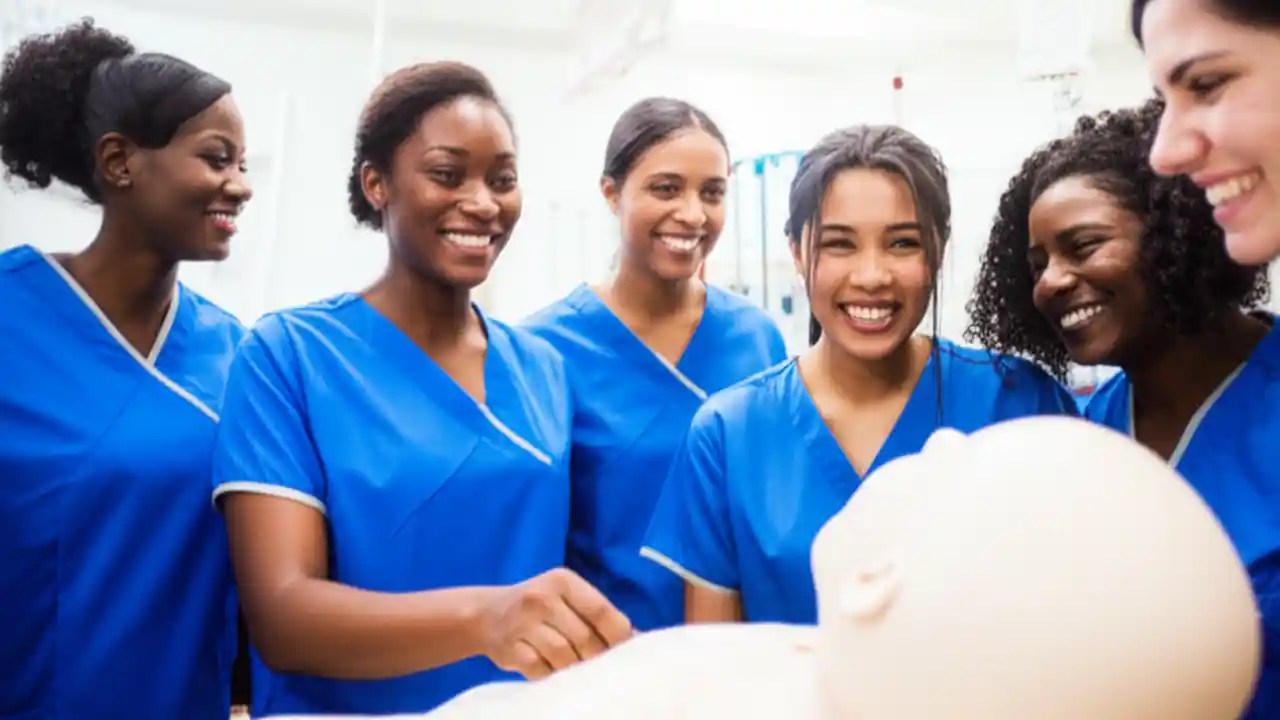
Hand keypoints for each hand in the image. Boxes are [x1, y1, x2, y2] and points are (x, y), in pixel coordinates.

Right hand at [478, 568, 633, 678]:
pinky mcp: (509, 648)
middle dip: (597, 656)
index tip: (625, 651)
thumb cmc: (540, 607)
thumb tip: (637, 638)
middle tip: (598, 663)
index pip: (602, 612)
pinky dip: (551, 674)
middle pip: (586, 639)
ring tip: (573, 664)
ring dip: (574, 667)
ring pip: (565, 657)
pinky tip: (550, 667)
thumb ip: (597, 613)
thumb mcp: (566, 597)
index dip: (619, 636)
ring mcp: (522, 623)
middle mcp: (542, 598)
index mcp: (563, 580)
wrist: (486, 613)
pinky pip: (542, 671)